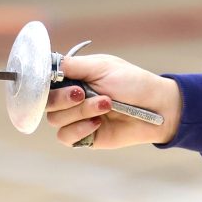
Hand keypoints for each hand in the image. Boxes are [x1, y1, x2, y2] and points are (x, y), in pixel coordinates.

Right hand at [44, 53, 181, 148]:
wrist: (156, 107)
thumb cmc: (132, 82)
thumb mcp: (102, 67)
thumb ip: (73, 65)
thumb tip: (47, 64)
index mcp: (73, 77)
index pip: (45, 82)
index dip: (45, 84)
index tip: (56, 82)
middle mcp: (71, 98)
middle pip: (46, 103)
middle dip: (63, 99)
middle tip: (82, 93)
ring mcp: (77, 118)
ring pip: (56, 120)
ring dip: (80, 112)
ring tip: (106, 105)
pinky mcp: (84, 136)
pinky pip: (66, 137)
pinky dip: (79, 129)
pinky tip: (98, 123)